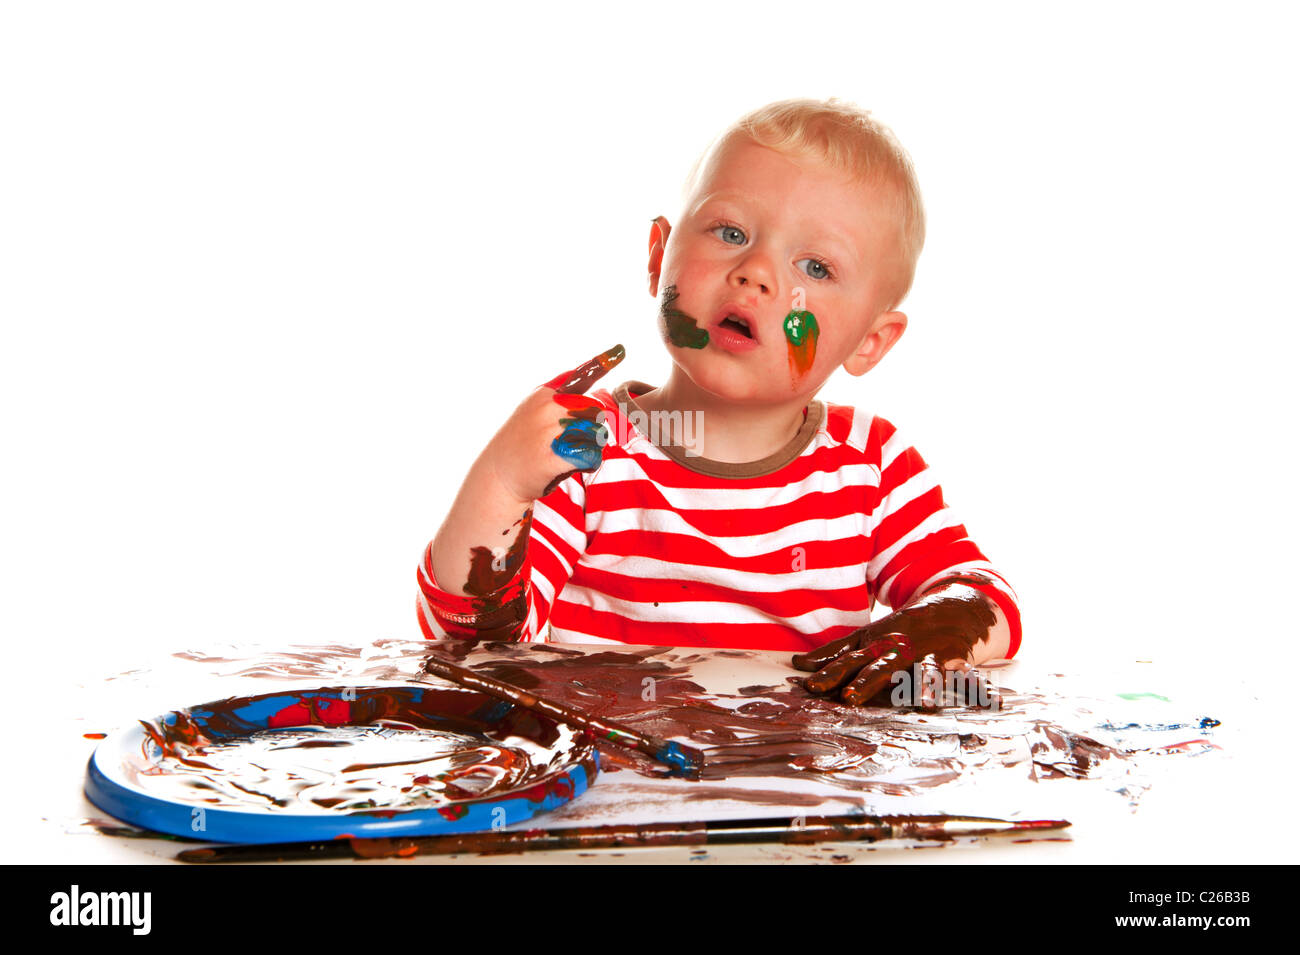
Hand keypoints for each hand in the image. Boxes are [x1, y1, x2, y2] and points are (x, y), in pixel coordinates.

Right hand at [484, 345, 625, 502]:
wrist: (498, 476)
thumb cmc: (520, 442)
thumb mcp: (530, 408)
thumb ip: (556, 393)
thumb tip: (582, 378)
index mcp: (545, 394)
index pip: (579, 376)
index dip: (602, 363)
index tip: (620, 350)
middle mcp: (549, 408)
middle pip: (596, 411)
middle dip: (592, 426)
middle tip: (569, 441)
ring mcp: (551, 431)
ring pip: (597, 434)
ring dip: (591, 447)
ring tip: (566, 453)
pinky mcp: (556, 456)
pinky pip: (592, 455)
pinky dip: (588, 464)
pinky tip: (570, 466)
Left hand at [791, 579, 999, 706]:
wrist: (952, 609)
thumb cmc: (903, 631)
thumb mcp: (866, 638)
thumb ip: (834, 652)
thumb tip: (799, 663)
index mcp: (870, 646)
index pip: (846, 661)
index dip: (828, 673)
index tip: (810, 687)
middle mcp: (890, 649)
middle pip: (872, 667)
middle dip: (861, 681)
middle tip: (847, 698)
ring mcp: (915, 652)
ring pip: (903, 670)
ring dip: (897, 684)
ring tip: (891, 700)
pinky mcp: (942, 657)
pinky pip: (936, 673)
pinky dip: (933, 686)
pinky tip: (929, 702)